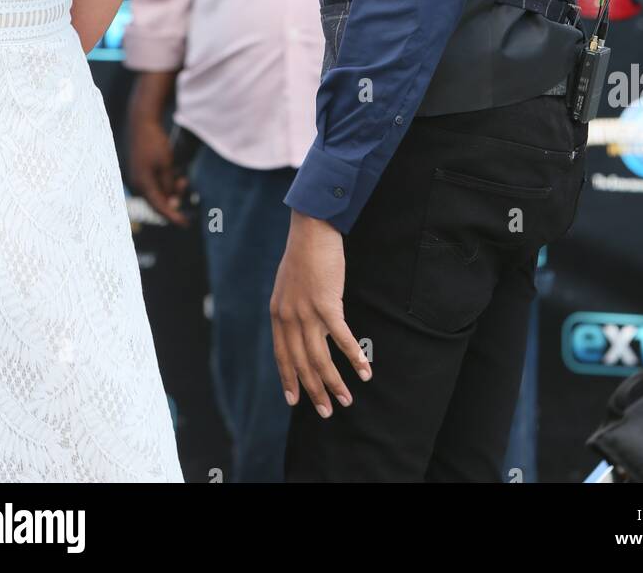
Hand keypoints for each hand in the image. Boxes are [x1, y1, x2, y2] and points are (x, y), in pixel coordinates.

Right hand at [128, 115, 189, 226]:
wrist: (141, 123)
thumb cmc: (154, 142)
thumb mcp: (166, 164)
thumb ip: (168, 184)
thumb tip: (171, 201)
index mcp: (143, 183)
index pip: (159, 207)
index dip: (173, 217)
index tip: (185, 224)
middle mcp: (137, 184)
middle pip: (157, 201)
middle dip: (173, 197)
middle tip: (184, 183)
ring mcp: (136, 177)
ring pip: (156, 192)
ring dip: (170, 188)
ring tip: (181, 175)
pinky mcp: (138, 171)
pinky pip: (152, 184)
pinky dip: (164, 182)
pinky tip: (172, 171)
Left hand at [270, 210, 371, 415]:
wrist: (311, 230)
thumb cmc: (304, 255)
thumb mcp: (288, 286)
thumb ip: (292, 309)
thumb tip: (302, 327)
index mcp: (278, 314)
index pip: (282, 356)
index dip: (288, 379)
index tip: (294, 400)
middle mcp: (290, 318)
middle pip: (302, 364)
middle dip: (315, 391)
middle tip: (327, 411)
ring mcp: (308, 313)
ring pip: (321, 358)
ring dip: (334, 382)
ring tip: (346, 400)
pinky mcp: (327, 304)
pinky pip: (342, 338)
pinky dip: (353, 357)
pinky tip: (364, 370)